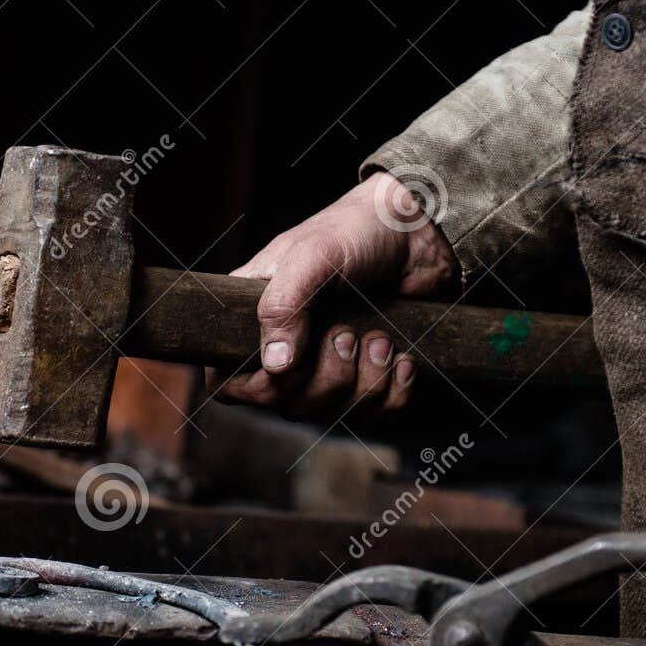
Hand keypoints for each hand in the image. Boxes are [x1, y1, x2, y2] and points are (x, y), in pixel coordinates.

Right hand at [205, 170, 458, 418]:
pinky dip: (393, 392)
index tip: (287, 370)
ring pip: (333, 414)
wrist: (417, 232)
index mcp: (256, 317)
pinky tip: (402, 359)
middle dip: (326, 381)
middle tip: (347, 334)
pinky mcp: (370, 375)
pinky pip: (376, 414)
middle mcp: (288, 348)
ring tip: (381, 339)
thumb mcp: (311, 257)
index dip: (254, 390)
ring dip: (365, 384)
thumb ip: (283, 306)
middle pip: (287, 405)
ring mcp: (329, 365)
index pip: (228, 381)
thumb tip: (274, 365)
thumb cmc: (355, 231)